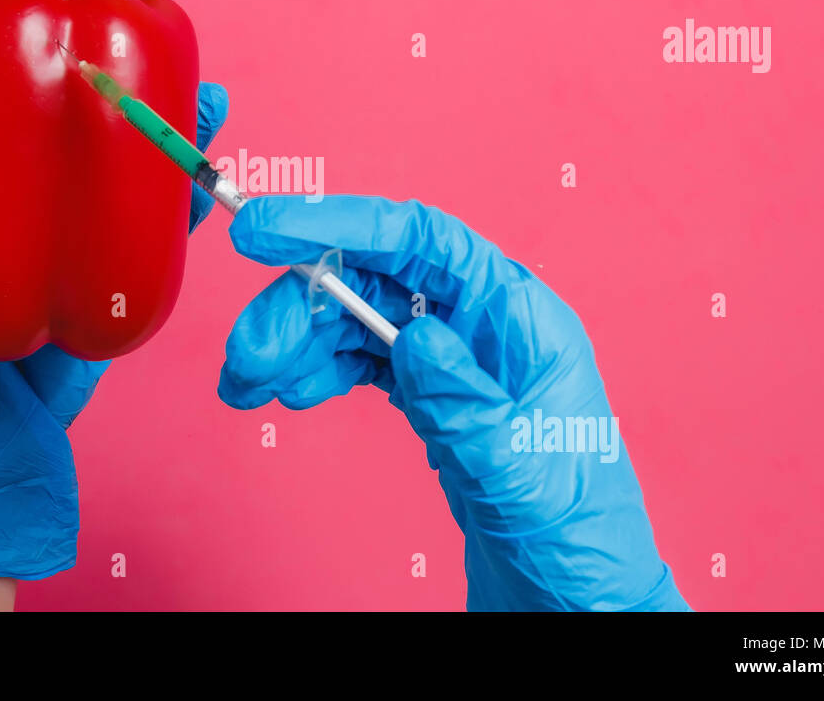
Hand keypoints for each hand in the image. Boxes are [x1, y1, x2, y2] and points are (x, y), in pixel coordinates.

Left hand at [0, 0, 226, 577]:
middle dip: (113, 4)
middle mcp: (33, 173)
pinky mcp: (118, 256)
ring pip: (130, 124)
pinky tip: (206, 130)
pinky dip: (188, 162)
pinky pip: (161, 201)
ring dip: (165, 74)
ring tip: (188, 39)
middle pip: (78, 68)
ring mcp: (79, 213)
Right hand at [219, 195, 689, 610]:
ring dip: (296, 342)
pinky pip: (362, 361)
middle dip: (302, 307)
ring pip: (358, 320)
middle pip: (374, 281)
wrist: (576, 598)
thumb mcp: (520, 471)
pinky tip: (288, 392)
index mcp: (519, 319)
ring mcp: (455, 362)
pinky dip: (317, 370)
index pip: (422, 241)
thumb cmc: (573, 536)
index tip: (267, 229)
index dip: (343, 223)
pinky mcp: (432, 397)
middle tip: (248, 353)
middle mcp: (484, 327)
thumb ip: (465, 402)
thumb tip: (415, 335)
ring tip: (247, 384)